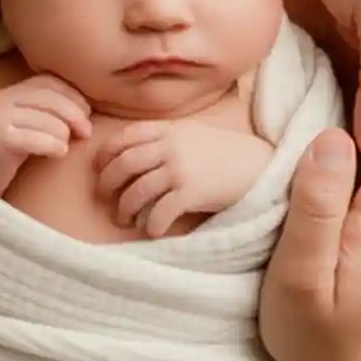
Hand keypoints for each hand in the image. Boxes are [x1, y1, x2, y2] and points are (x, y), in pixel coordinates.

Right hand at [0, 75, 92, 194]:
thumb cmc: (4, 155)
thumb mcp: (23, 125)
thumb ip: (44, 110)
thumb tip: (85, 106)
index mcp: (9, 91)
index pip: (48, 82)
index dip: (73, 96)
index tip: (87, 114)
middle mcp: (1, 99)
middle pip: (51, 98)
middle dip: (75, 114)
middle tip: (87, 133)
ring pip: (47, 120)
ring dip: (64, 135)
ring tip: (64, 146)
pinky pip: (36, 138)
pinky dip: (53, 145)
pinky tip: (59, 153)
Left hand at [95, 121, 273, 237]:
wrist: (261, 166)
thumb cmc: (227, 153)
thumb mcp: (194, 133)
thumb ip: (166, 137)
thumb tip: (134, 153)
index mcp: (169, 129)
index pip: (126, 136)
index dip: (106, 152)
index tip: (99, 167)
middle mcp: (171, 146)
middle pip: (124, 164)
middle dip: (108, 183)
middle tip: (104, 198)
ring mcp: (180, 169)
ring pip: (136, 190)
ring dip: (124, 209)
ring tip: (123, 220)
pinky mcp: (191, 192)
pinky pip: (159, 211)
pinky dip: (150, 224)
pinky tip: (151, 231)